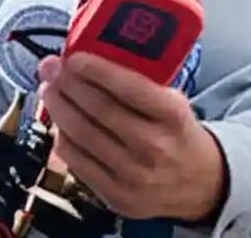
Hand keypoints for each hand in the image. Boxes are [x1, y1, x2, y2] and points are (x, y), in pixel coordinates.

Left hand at [37, 52, 226, 222]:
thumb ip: (140, 80)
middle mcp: (153, 146)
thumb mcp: (173, 101)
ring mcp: (134, 174)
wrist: (201, 186)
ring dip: (58, 107)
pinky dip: (62, 137)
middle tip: (51, 67)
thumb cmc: (178, 134)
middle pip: (98, 108)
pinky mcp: (116, 195)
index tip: (73, 57)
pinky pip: (77, 161)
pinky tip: (59, 122)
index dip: (96, 69)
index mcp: (172, 116)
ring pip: (81, 134)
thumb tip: (92, 56)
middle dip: (67, 83)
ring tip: (49, 89)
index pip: (129, 87)